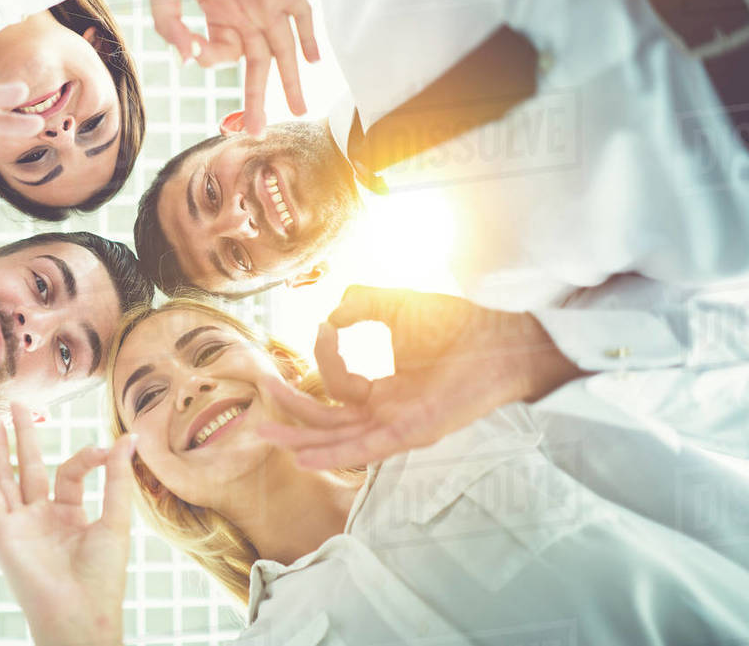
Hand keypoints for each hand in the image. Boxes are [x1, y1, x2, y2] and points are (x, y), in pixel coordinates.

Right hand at [0, 402, 134, 645]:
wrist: (81, 612)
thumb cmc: (103, 576)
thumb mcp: (116, 519)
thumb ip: (118, 478)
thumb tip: (130, 439)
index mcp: (70, 516)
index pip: (70, 471)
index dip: (86, 456)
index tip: (105, 450)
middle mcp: (42, 518)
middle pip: (30, 467)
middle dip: (24, 436)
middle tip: (17, 404)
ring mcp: (21, 525)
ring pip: (6, 477)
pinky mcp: (3, 534)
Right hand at [148, 0, 318, 135]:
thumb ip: (167, 21)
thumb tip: (184, 59)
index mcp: (218, 15)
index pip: (221, 55)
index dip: (209, 61)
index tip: (194, 49)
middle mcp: (246, 14)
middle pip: (256, 67)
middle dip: (255, 100)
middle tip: (254, 131)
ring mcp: (269, 1)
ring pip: (284, 51)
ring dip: (291, 81)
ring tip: (298, 109)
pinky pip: (304, 17)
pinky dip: (310, 38)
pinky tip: (314, 61)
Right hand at [259, 286, 583, 467]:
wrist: (500, 334)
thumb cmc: (458, 323)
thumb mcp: (396, 305)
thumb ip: (360, 304)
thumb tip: (331, 313)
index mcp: (387, 391)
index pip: (339, 385)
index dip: (325, 356)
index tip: (326, 325)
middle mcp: (389, 413)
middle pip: (330, 422)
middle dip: (293, 413)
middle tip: (262, 394)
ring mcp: (400, 426)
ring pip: (340, 439)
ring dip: (301, 439)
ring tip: (266, 433)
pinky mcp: (413, 433)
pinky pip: (367, 449)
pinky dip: (335, 456)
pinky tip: (306, 459)